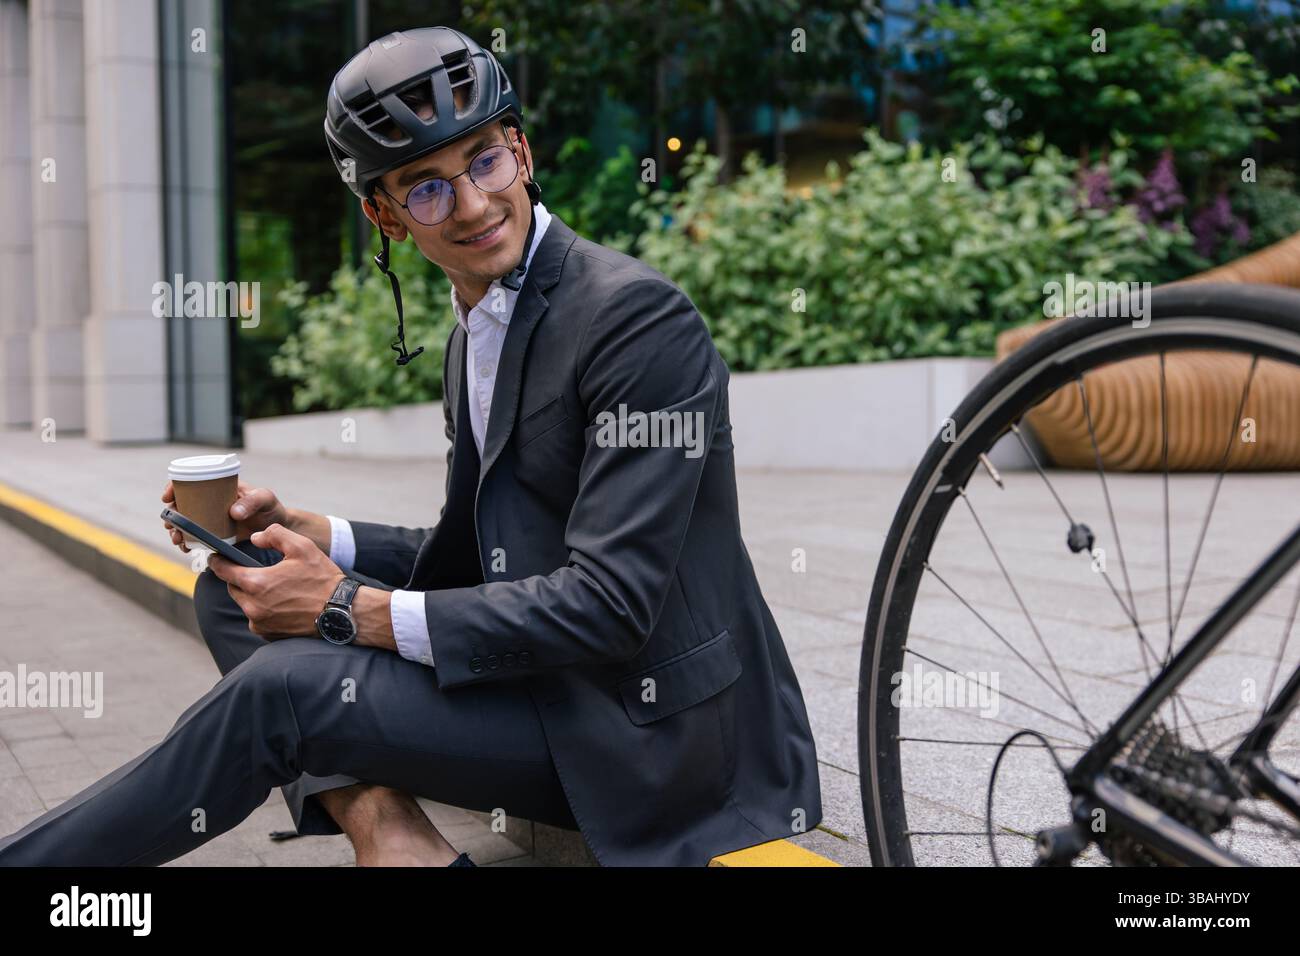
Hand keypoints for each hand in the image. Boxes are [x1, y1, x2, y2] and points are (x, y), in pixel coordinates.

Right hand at [162, 479, 289, 551]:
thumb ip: (252, 502)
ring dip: (176, 530)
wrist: (279, 528)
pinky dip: (187, 542)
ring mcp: (211, 519)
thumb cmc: (271, 508)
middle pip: (182, 505)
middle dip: (171, 515)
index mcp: (219, 488)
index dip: (174, 487)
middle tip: (172, 526)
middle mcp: (211, 502)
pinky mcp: (214, 534)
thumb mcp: (265, 499)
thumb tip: (232, 512)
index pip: (190, 482)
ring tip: (178, 539)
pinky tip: (187, 548)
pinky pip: (195, 537)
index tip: (167, 498)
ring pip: (185, 523)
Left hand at [206, 523, 345, 639]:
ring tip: (275, 588)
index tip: (216, 557)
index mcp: (256, 583)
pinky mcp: (268, 634)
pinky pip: (257, 618)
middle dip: (241, 578)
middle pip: (234, 588)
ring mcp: (259, 622)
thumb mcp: (302, 546)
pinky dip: (263, 610)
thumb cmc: (322, 578)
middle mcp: (252, 606)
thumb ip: (275, 535)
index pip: (223, 570)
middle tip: (257, 571)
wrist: (341, 611)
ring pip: (245, 604)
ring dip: (253, 595)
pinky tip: (282, 603)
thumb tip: (255, 538)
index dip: (218, 562)